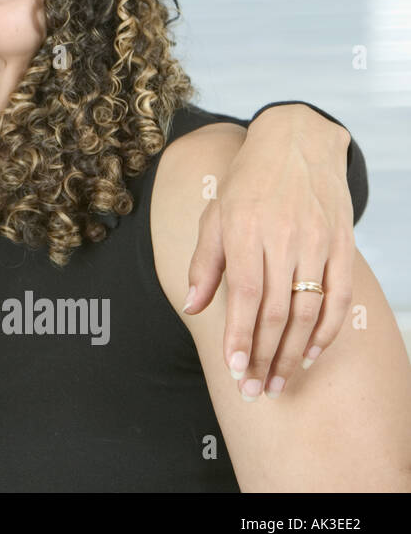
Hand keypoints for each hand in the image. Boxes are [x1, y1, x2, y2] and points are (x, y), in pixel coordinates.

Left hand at [184, 106, 354, 400]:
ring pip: (307, 309)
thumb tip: (192, 306)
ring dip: (292, 352)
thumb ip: (204, 263)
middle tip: (254, 389)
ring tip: (278, 381)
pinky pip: (339, 296)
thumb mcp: (214, 215)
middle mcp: (282, 238)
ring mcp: (315, 242)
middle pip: (275, 310)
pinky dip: (326, 329)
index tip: (234, 369)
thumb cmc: (246, 183)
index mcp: (244, 231)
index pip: (244, 295)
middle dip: (263, 355)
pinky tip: (309, 353)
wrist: (296, 144)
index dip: (239, 336)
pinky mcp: (341, 244)